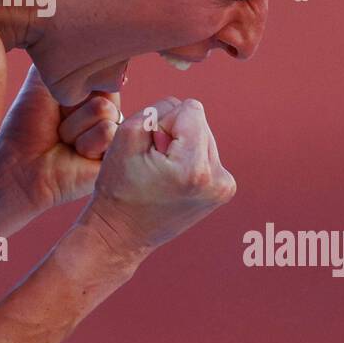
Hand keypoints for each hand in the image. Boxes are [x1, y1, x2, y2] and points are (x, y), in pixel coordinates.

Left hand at [0, 66, 122, 236]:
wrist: (15, 168)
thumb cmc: (25, 126)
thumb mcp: (42, 81)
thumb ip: (62, 56)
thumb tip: (73, 24)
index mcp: (93, 94)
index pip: (102, 71)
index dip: (75, 83)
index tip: (57, 102)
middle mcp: (108, 114)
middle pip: (105, 88)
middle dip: (73, 107)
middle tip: (58, 124)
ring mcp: (114, 137)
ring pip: (105, 109)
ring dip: (74, 127)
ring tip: (63, 141)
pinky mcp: (115, 159)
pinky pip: (110, 131)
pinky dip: (85, 142)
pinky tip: (74, 154)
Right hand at [78, 96, 235, 261]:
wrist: (123, 234)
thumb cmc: (119, 187)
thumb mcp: (126, 135)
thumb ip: (156, 110)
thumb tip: (183, 109)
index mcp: (194, 167)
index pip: (190, 109)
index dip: (163, 122)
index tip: (151, 150)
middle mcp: (218, 178)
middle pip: (199, 121)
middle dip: (174, 134)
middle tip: (153, 165)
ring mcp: (224, 187)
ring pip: (203, 135)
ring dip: (181, 146)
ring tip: (161, 174)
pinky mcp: (224, 190)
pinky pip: (206, 152)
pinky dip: (188, 159)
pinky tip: (172, 179)